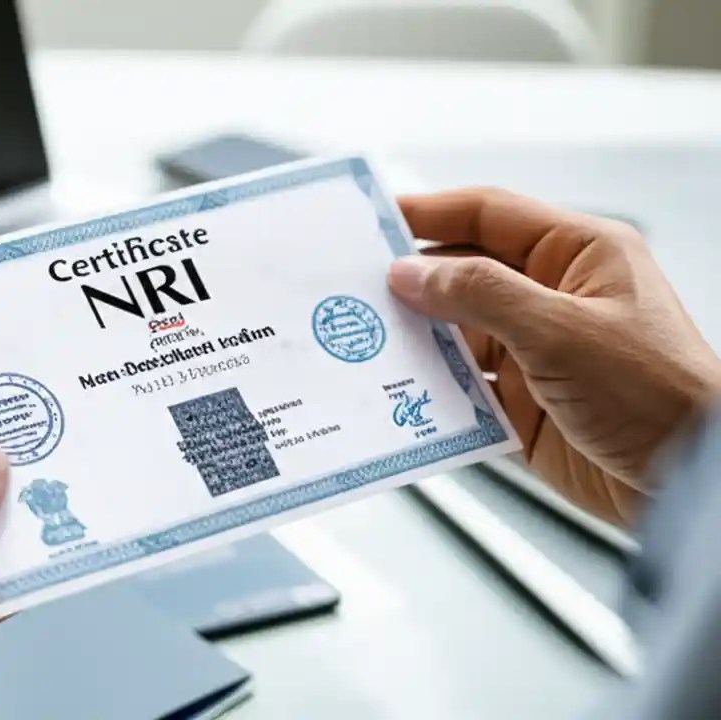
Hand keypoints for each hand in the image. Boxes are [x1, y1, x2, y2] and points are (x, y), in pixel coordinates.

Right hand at [388, 189, 720, 525]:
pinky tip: (396, 392)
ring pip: (456, 333)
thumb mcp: (563, 332)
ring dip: (415, 339)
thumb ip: (481, 296)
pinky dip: (429, 390)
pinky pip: (461, 388)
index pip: (488, 216)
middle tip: (348, 290)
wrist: (692, 482)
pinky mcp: (523, 403)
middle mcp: (553, 296)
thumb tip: (410, 273)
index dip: (427, 213)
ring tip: (360, 341)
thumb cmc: (658, 394)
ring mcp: (536, 351)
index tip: (371, 221)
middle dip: (409, 283)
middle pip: (463, 273)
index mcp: (578, 254)